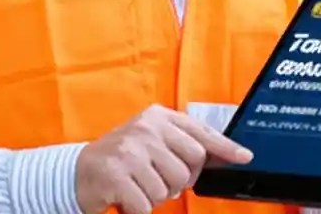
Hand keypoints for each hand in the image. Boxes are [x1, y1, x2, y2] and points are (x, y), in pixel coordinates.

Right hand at [75, 103, 253, 213]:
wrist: (76, 172)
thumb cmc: (122, 159)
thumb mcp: (151, 141)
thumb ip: (182, 145)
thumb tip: (224, 156)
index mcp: (158, 117)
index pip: (200, 133)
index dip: (225, 147)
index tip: (244, 157)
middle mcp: (145, 129)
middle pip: (190, 166)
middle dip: (178, 182)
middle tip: (156, 179)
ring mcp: (130, 151)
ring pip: (169, 189)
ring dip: (155, 197)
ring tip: (137, 186)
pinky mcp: (116, 175)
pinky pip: (147, 205)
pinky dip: (138, 210)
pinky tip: (126, 198)